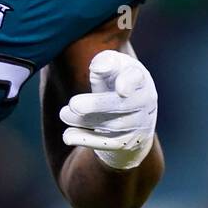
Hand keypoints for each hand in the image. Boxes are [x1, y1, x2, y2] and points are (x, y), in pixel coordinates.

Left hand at [59, 49, 156, 169]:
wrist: (129, 115)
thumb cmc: (114, 82)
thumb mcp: (111, 68)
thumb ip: (105, 63)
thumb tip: (98, 66)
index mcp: (140, 78)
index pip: (136, 78)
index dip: (129, 83)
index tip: (120, 89)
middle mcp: (144, 102)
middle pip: (122, 105)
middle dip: (97, 105)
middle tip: (73, 104)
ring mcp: (139, 125)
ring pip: (113, 126)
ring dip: (85, 121)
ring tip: (63, 113)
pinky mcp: (127, 143)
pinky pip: (107, 144)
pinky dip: (86, 139)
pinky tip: (68, 136)